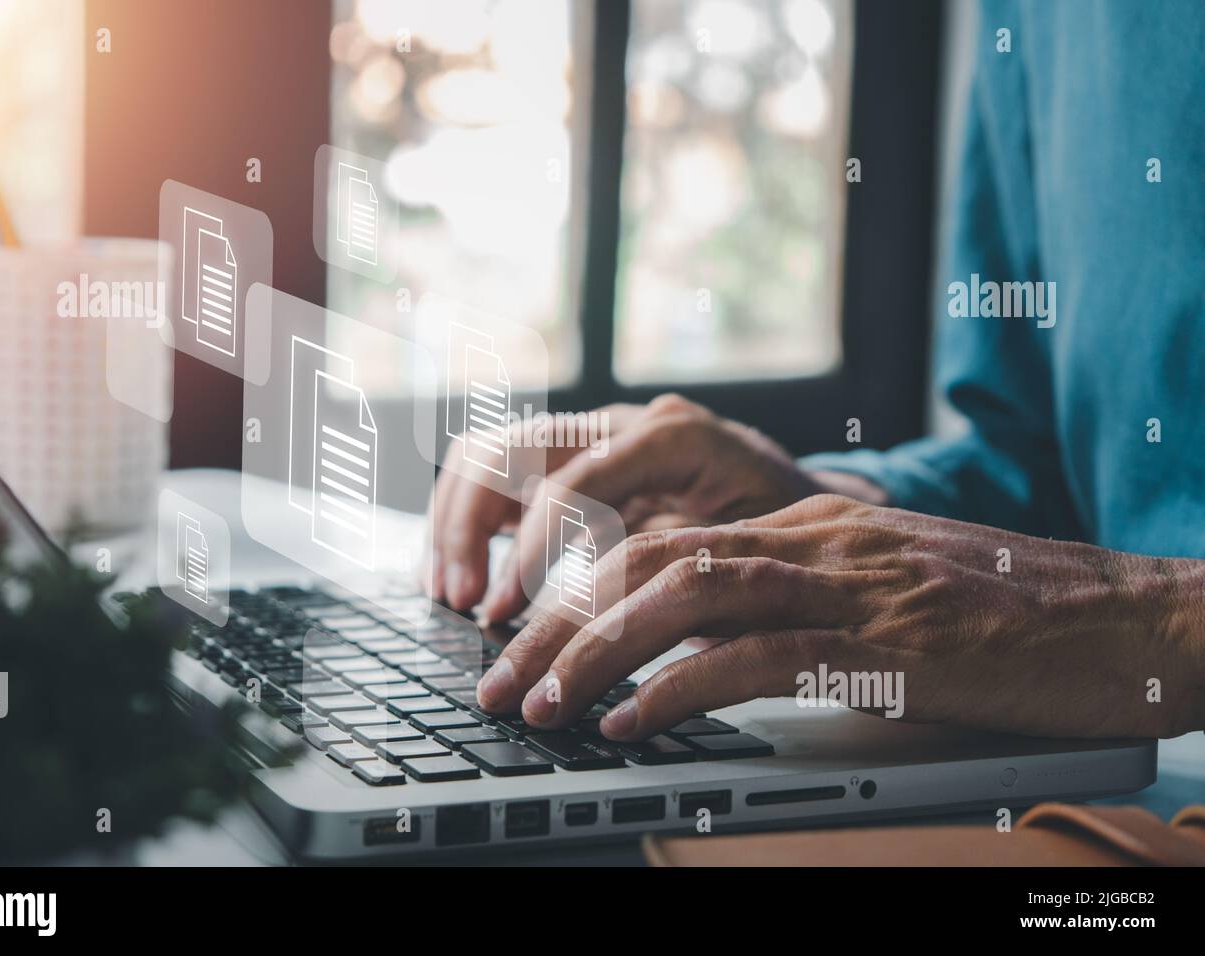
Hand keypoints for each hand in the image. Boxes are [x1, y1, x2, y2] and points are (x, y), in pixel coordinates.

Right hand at [425, 393, 856, 618]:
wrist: (809, 512)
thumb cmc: (786, 543)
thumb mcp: (746, 562)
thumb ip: (674, 580)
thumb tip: (594, 632)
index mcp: (672, 437)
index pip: (572, 480)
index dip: (531, 549)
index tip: (506, 610)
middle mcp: (625, 422)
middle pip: (510, 449)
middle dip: (471, 526)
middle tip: (466, 602)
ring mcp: (596, 435)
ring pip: (491, 453)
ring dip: (457, 523)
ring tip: (451, 595)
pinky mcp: (576, 461)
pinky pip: (501, 475)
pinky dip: (471, 524)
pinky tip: (461, 578)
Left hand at [476, 495, 1204, 739]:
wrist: (1122, 617)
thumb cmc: (1003, 619)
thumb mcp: (878, 599)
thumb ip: (794, 612)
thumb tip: (695, 660)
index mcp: (804, 526)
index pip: (660, 536)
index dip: (577, 583)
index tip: (523, 633)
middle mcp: (812, 539)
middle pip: (648, 558)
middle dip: (557, 618)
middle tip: (499, 677)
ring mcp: (848, 582)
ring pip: (684, 593)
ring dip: (595, 650)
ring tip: (540, 704)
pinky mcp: (885, 639)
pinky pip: (756, 656)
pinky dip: (678, 690)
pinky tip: (630, 724)